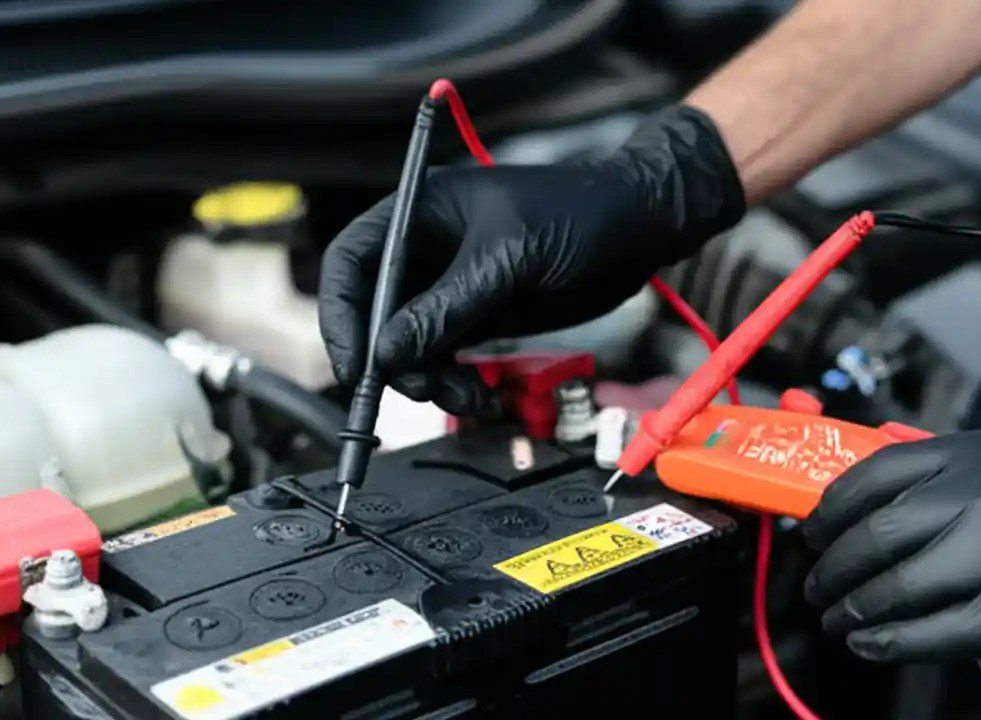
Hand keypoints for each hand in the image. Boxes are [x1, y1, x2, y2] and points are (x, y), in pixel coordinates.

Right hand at [319, 105, 744, 412]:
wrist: (639, 229)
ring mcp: (450, 286)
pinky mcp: (477, 316)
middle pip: (374, 313)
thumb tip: (389, 352)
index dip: (342, 315)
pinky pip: (446, 359)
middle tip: (419, 390)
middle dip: (390, 359)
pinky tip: (483, 397)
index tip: (356, 365)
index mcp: (418, 213)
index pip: (351, 263)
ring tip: (467, 396)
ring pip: (409, 347)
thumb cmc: (578, 215)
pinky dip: (456, 385)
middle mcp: (425, 250)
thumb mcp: (508, 258)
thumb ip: (448, 307)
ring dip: (428, 381)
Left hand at [802, 423, 980, 662]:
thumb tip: (892, 505)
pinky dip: (895, 639)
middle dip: (833, 561)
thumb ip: (970, 479)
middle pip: (880, 524)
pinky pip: (942, 625)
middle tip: (817, 583)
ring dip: (856, 605)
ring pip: (901, 576)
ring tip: (837, 619)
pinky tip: (871, 643)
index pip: (883, 467)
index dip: (834, 503)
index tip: (815, 527)